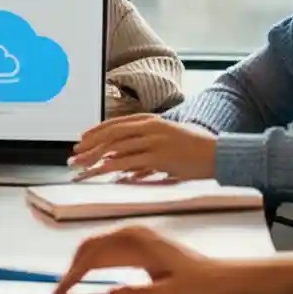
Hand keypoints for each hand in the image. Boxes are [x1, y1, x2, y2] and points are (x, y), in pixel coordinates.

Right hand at [54, 226, 225, 293]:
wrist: (218, 277)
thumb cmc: (198, 284)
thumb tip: (112, 293)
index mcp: (139, 241)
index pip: (95, 253)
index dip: (74, 273)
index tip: (62, 290)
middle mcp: (134, 233)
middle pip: (90, 245)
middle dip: (72, 267)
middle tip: (60, 291)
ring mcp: (136, 235)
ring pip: (96, 245)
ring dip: (80, 264)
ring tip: (69, 286)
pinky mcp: (138, 242)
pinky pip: (106, 248)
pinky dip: (93, 262)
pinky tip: (87, 277)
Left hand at [69, 114, 216, 181]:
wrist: (218, 153)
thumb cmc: (195, 149)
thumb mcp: (167, 140)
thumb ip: (146, 149)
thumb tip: (127, 167)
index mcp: (151, 120)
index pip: (116, 124)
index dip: (96, 132)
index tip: (82, 141)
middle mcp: (150, 128)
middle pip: (111, 135)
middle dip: (90, 146)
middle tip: (74, 156)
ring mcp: (153, 141)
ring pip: (115, 148)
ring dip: (94, 158)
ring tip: (80, 167)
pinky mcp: (158, 156)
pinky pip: (128, 162)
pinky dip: (111, 167)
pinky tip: (99, 172)